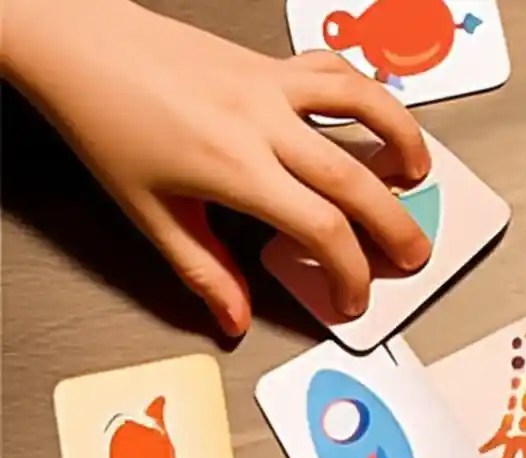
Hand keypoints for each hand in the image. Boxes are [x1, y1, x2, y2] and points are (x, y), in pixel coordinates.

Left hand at [1, 0, 431, 336]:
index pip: (321, 229)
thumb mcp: (151, 213)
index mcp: (235, 167)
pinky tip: (375, 114)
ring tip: (418, 173)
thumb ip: (203, 271)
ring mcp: (273, 86)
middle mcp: (263, 123)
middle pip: (357, 179)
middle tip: (414, 255)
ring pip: (364, 106)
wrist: (82, 46)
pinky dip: (366, 92)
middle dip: (396, 226)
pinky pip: (335, 71)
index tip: (352, 297)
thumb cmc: (107, 121)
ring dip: (403, 140)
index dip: (350, 272)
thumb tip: (233, 317)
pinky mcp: (272, 63)